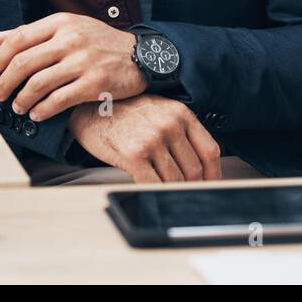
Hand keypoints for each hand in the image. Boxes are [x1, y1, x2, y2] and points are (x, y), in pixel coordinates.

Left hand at [0, 13, 146, 120]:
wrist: (140, 55)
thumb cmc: (99, 42)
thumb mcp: (68, 27)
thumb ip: (33, 33)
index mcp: (61, 23)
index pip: (18, 38)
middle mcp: (70, 39)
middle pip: (24, 62)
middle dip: (5, 82)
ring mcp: (83, 62)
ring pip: (38, 83)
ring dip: (22, 99)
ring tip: (18, 107)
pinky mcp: (94, 83)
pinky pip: (59, 100)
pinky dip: (42, 110)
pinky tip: (37, 114)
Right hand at [68, 95, 221, 182]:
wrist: (88, 108)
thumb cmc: (122, 111)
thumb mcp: (158, 110)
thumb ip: (180, 131)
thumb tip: (198, 167)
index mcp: (180, 113)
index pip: (210, 151)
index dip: (213, 174)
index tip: (211, 184)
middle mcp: (169, 125)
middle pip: (194, 170)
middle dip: (191, 186)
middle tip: (184, 194)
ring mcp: (152, 140)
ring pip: (175, 181)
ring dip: (171, 191)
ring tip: (165, 193)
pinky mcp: (134, 155)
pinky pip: (153, 185)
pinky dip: (154, 193)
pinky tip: (150, 191)